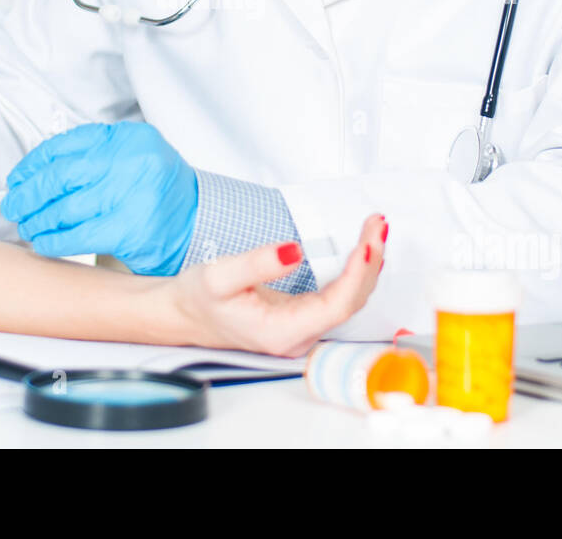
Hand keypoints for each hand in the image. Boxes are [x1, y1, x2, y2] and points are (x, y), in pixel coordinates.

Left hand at [1, 121, 197, 275]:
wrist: (196, 222)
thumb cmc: (155, 190)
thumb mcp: (130, 157)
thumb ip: (91, 155)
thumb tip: (34, 172)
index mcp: (129, 138)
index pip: (68, 144)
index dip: (34, 163)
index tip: (18, 178)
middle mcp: (133, 162)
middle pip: (62, 176)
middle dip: (30, 193)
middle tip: (14, 206)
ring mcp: (133, 196)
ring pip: (66, 208)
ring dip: (38, 220)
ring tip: (27, 226)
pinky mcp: (130, 231)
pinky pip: (79, 236)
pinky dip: (54, 240)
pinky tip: (43, 242)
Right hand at [168, 214, 388, 356]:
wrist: (184, 315)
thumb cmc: (198, 299)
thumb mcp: (219, 276)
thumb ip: (257, 264)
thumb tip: (294, 251)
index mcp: (282, 332)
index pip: (335, 306)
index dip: (356, 275)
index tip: (366, 244)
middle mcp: (298, 336)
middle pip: (350, 303)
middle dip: (369, 262)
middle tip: (377, 225)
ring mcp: (302, 329)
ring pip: (349, 300)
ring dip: (366, 265)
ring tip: (375, 231)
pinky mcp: (302, 318)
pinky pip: (339, 297)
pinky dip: (354, 271)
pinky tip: (361, 251)